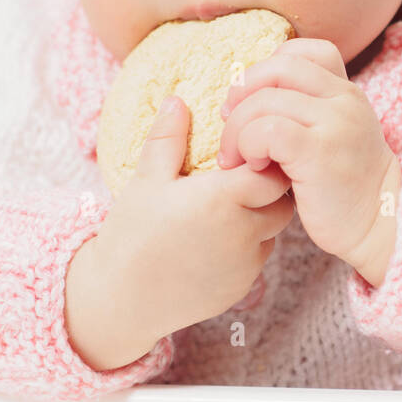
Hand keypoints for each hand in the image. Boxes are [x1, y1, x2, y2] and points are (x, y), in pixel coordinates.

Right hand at [66, 95, 294, 370]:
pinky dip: (248, 243)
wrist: (119, 302)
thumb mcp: (145, 181)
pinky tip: (217, 237)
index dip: (264, 158)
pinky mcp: (241, 287)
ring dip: (260, 213)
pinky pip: (258, 256)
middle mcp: (243, 232)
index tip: (246, 150)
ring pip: (274, 228)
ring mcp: (246, 264)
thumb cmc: (130, 236)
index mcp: (222, 199)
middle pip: (282, 199)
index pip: (272, 171)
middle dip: (270, 185)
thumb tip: (177, 99)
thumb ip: (167, 139)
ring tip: (227, 205)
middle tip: (242, 174)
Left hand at [217, 39, 398, 276]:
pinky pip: (267, 130)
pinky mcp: (318, 153)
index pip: (304, 51)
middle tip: (230, 126)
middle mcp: (343, 100)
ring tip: (237, 158)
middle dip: (241, 94)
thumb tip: (244, 98)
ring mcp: (334, 123)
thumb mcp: (336, 136)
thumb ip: (307, 113)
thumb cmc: (347, 188)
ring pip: (264, 100)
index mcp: (346, 92)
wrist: (382, 225)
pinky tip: (253, 167)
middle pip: (276, 69)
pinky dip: (248, 145)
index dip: (268, 68)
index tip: (253, 100)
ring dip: (237, 130)